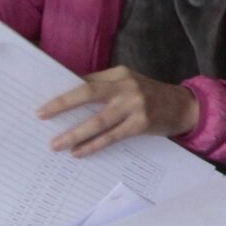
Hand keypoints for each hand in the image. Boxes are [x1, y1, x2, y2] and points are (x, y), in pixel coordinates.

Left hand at [38, 67, 199, 158]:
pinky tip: (78, 152)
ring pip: (97, 120)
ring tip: (56, 144)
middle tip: (41, 115)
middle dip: (62, 105)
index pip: (86, 81)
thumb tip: (71, 100)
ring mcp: (135, 105)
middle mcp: (126, 86)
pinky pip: (111, 136)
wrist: (185, 107)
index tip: (44, 102)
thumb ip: (105, 89)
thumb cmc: (151, 97)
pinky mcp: (141, 123)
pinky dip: (93, 145)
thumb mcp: (129, 85)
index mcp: (120, 73)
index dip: (64, 92)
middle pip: (88, 94)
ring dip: (74, 133)